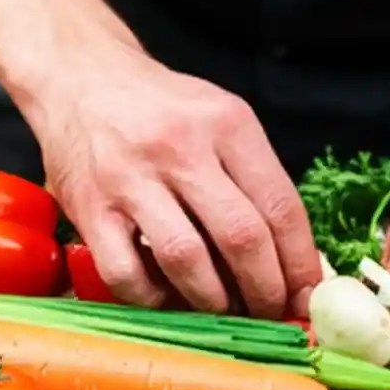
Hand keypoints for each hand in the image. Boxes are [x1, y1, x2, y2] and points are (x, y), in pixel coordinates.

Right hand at [28, 46, 323, 317]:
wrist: (80, 76)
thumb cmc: (165, 110)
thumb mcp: (224, 122)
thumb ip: (258, 182)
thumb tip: (294, 261)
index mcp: (228, 125)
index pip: (281, 207)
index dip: (300, 262)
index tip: (308, 296)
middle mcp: (180, 148)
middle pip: (242, 237)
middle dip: (266, 290)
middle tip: (273, 313)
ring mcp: (130, 178)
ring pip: (186, 259)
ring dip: (215, 301)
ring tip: (228, 312)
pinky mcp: (88, 207)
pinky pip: (126, 273)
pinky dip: (155, 300)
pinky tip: (171, 298)